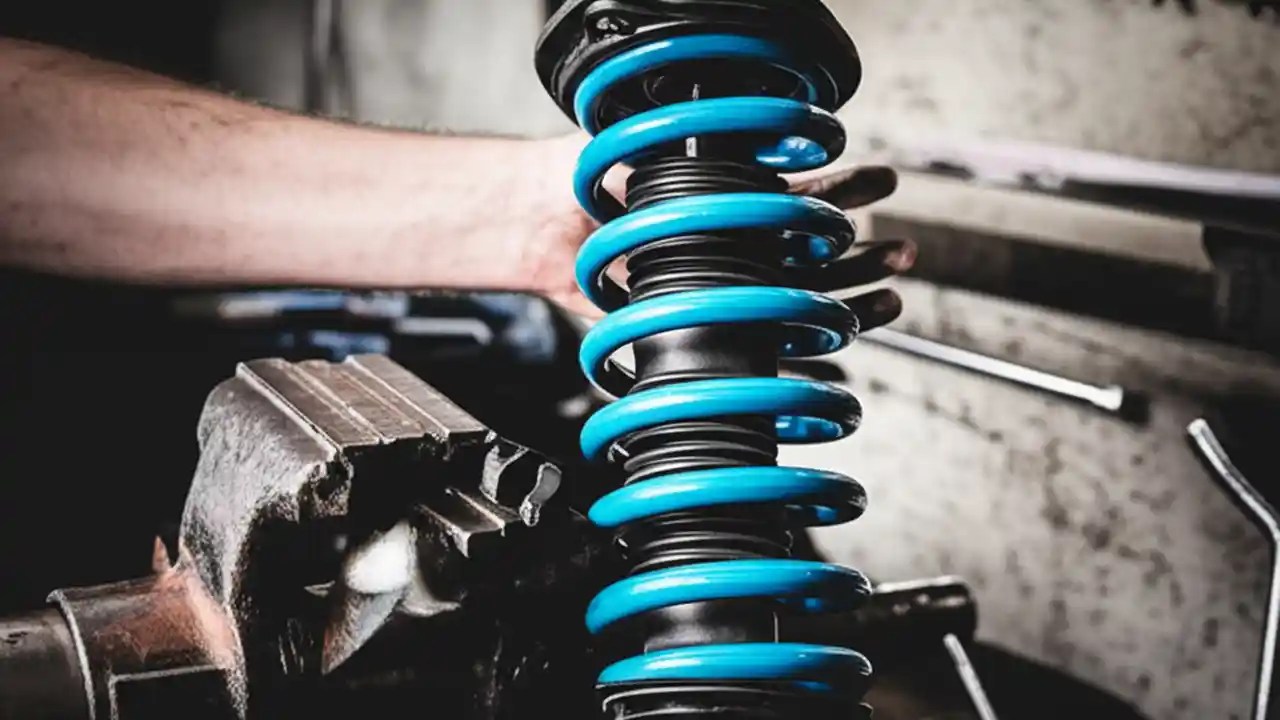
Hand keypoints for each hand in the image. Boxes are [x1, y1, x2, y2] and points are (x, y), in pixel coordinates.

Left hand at [510, 133, 915, 331]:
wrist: (544, 225)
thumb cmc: (590, 179)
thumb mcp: (650, 156)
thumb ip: (698, 167)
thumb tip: (735, 162)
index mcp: (727, 201)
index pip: (798, 200)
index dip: (841, 194)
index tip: (880, 184)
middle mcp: (731, 244)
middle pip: (812, 254)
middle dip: (862, 253)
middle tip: (901, 252)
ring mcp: (722, 286)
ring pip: (798, 298)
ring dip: (848, 297)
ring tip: (890, 297)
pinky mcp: (705, 325)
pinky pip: (763, 341)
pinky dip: (802, 350)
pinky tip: (833, 352)